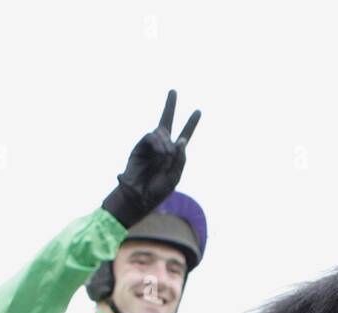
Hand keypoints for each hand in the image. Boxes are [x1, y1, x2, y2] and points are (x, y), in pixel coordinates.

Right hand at [102, 89, 200, 227]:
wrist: (139, 196)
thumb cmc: (158, 190)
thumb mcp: (175, 176)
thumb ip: (180, 158)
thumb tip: (180, 140)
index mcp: (174, 154)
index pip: (183, 136)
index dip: (191, 124)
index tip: (198, 111)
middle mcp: (161, 146)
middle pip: (166, 121)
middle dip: (170, 105)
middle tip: (173, 90)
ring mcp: (150, 145)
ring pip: (161, 133)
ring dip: (166, 145)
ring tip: (165, 159)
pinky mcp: (139, 146)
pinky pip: (152, 137)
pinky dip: (158, 144)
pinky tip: (161, 154)